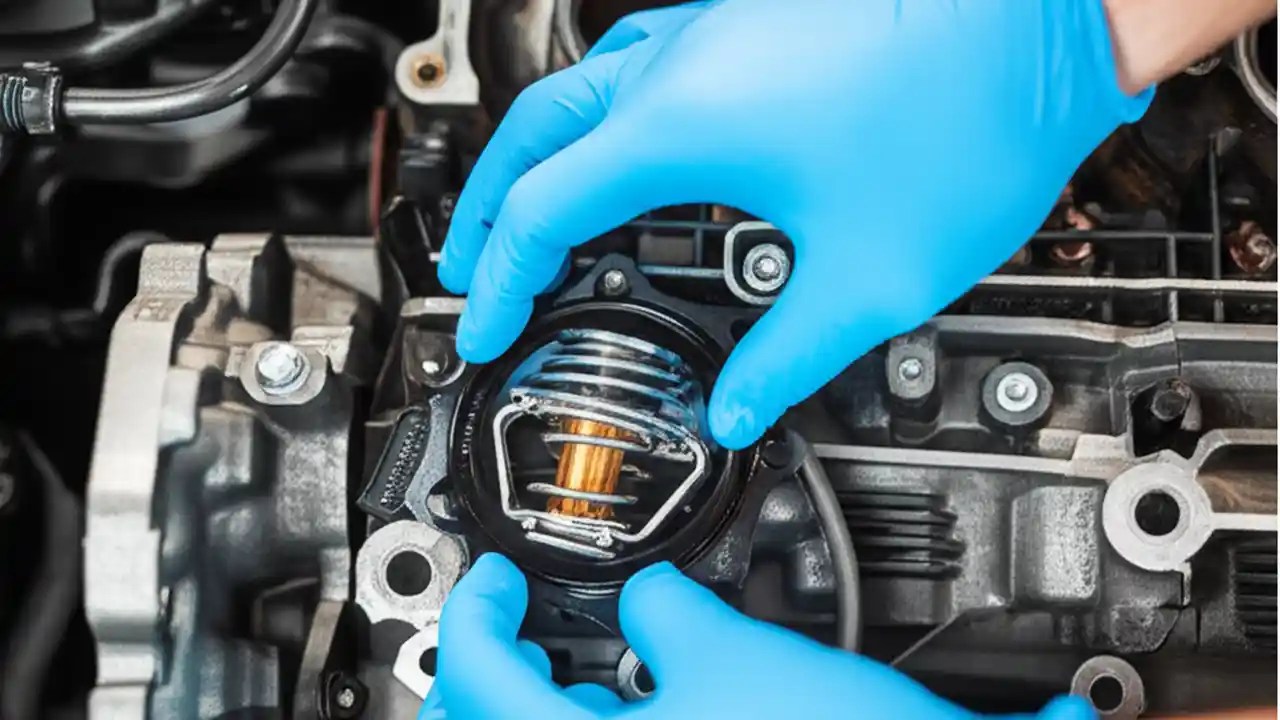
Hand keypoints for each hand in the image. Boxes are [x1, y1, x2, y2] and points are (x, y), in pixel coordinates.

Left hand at [420, 553, 1093, 718]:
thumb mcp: (733, 649)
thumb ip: (665, 605)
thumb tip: (648, 591)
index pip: (479, 679)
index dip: (478, 609)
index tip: (497, 577)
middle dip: (490, 665)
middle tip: (510, 617)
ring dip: (546, 696)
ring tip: (570, 653)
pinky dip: (603, 719)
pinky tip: (636, 697)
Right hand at [437, 0, 1151, 449]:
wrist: (1050, 19)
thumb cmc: (972, 115)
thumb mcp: (869, 275)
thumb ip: (787, 358)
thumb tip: (741, 404)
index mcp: (679, 125)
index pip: (542, 210)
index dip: (500, 281)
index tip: (484, 326)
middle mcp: (678, 65)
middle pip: (533, 134)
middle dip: (487, 207)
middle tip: (472, 267)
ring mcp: (715, 33)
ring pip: (580, 92)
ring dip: (542, 158)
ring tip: (533, 216)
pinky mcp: (754, 27)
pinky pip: (639, 73)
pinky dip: (605, 127)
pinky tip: (633, 163)